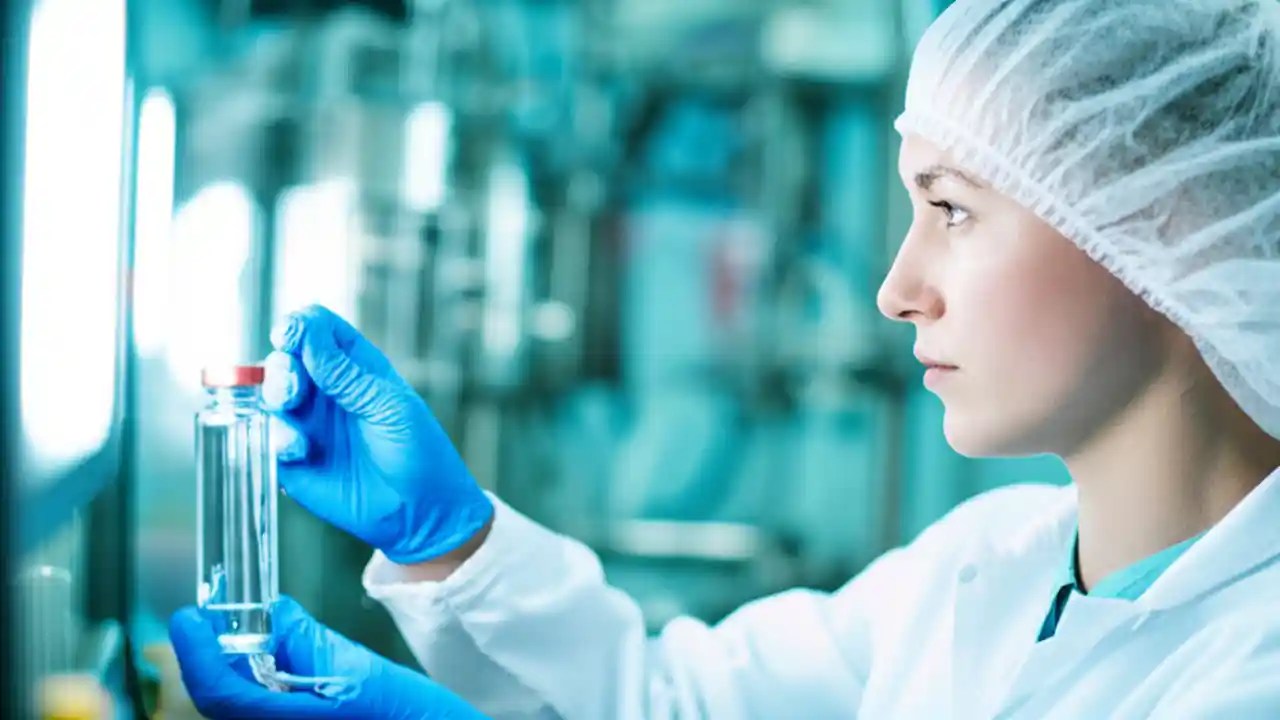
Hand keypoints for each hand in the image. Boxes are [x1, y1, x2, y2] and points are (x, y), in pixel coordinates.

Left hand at [169, 596, 486, 718]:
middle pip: (220, 701)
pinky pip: (257, 713)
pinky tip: (268, 666)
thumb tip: (277, 613)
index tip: (188, 616)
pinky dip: (253, 686)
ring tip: (240, 639)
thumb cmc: (404, 712)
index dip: (196, 653)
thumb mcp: (359, 667)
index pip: (220, 692)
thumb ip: (309, 640)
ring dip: (231, 672)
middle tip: (209, 620)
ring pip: (235, 708)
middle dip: (211, 658)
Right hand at [265, 305, 492, 563]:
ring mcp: (308, 424)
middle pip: (286, 359)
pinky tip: (300, 451)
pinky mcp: (294, 460)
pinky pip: (269, 438)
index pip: (317, 330)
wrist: (419, 512)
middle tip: (294, 388)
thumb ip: (346, 375)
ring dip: (276, 397)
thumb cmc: (418, 451)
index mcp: (355, 367)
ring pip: (271, 395)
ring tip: (293, 409)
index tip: (290, 333)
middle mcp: (326, 391)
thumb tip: (307, 336)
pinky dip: (278, 439)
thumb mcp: (389, 407)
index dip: (300, 326)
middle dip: (282, 366)